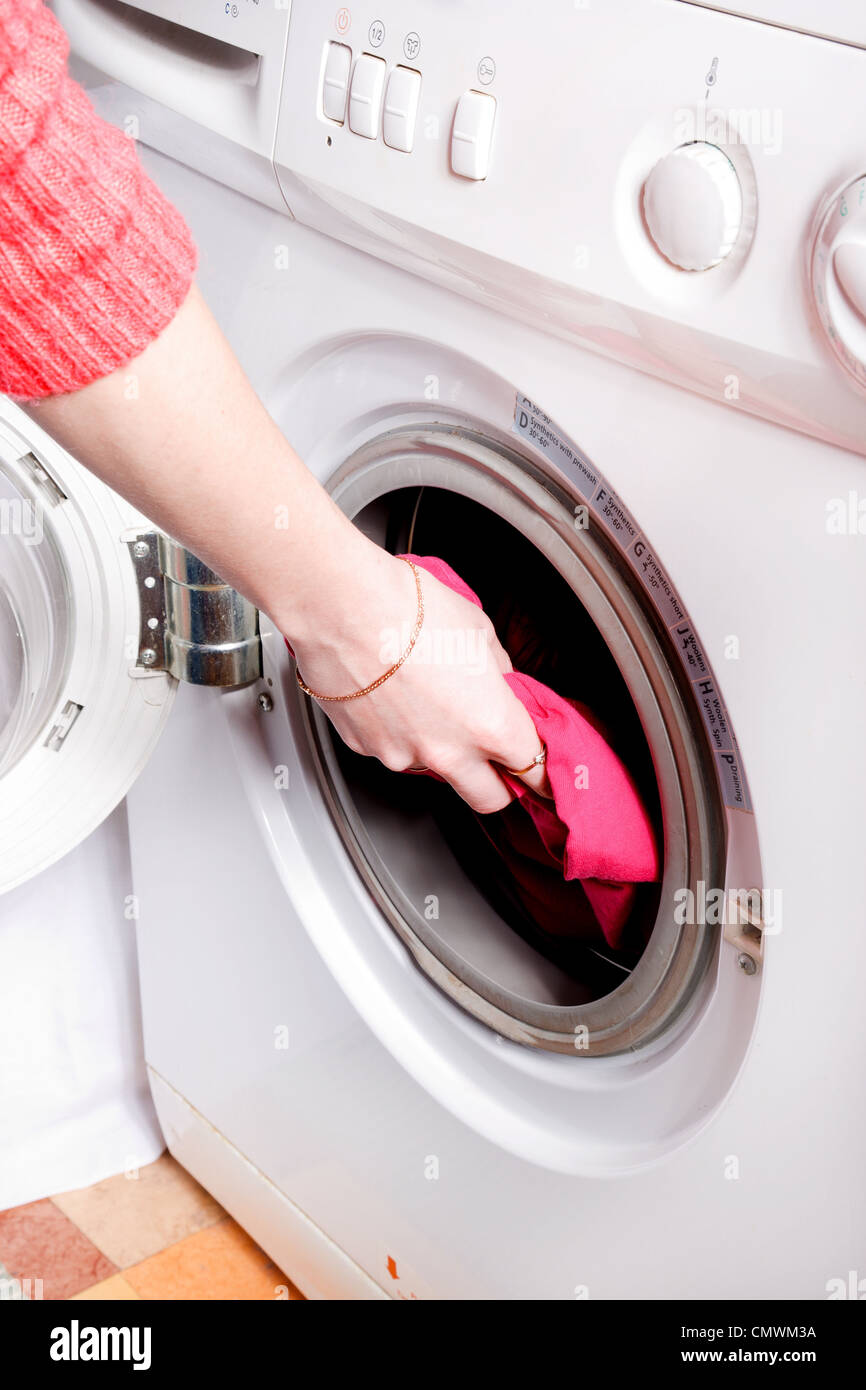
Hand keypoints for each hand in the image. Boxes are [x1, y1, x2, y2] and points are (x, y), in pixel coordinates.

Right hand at [290, 549, 551, 812]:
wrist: (341, 605)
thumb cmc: (409, 609)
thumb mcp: (479, 631)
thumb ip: (498, 671)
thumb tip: (501, 684)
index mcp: (491, 725)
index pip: (535, 770)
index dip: (542, 768)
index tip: (542, 766)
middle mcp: (449, 753)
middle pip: (490, 799)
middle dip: (498, 783)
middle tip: (496, 758)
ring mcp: (403, 755)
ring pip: (436, 771)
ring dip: (440, 750)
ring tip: (425, 698)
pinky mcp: (365, 748)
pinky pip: (393, 749)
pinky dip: (397, 732)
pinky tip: (391, 694)